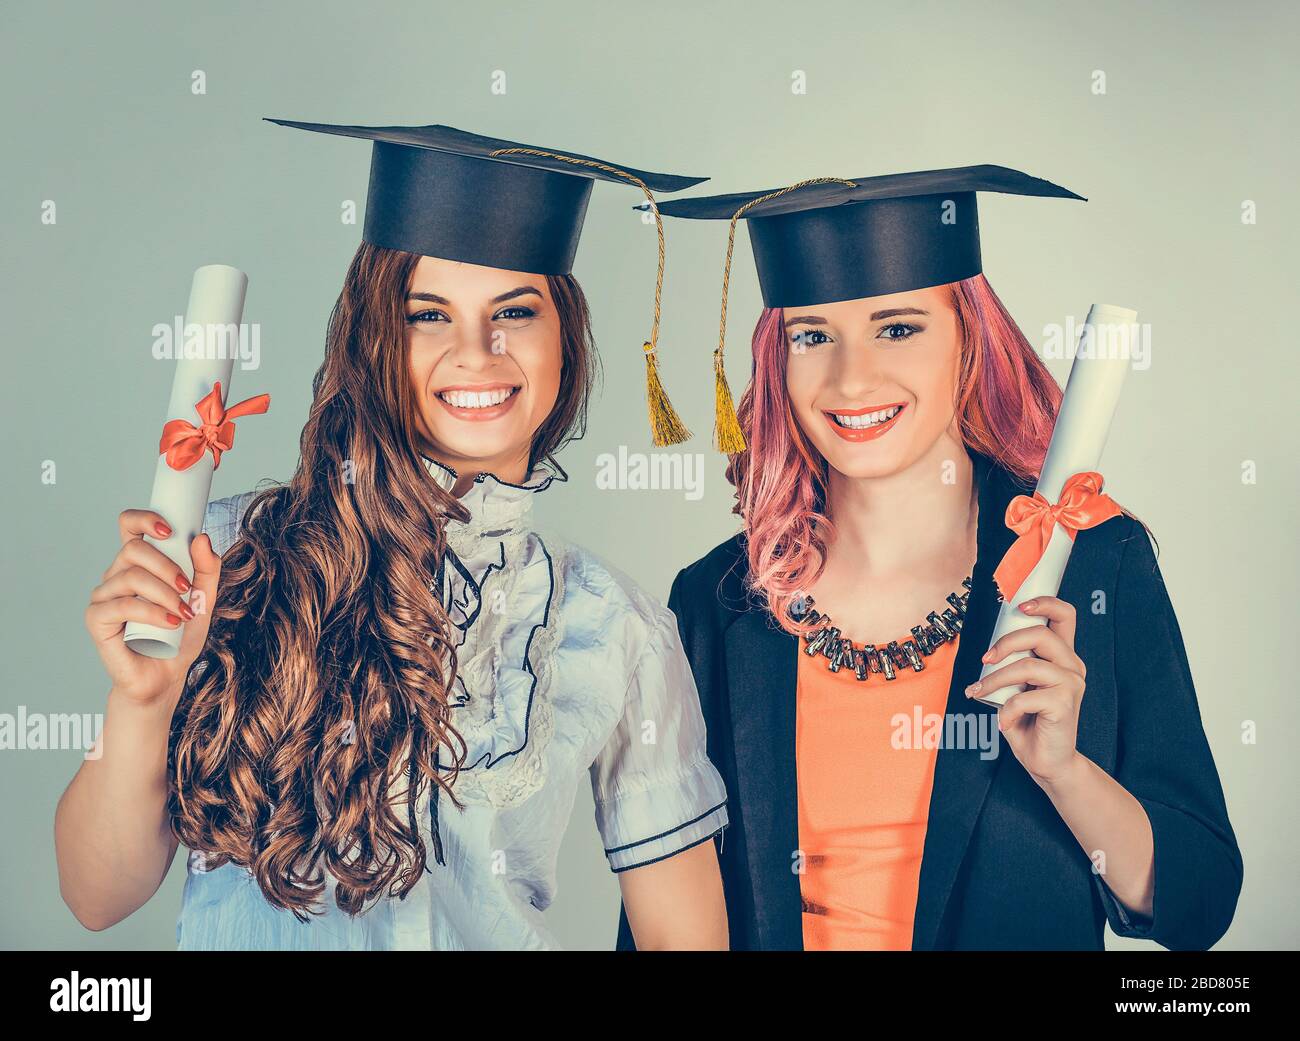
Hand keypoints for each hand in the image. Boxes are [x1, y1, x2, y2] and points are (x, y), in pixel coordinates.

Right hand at [85, 509, 222, 705]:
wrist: (166, 675)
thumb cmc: (181, 636)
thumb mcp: (204, 599)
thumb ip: (208, 569)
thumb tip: (201, 537)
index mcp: (139, 564)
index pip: (129, 526)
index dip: (144, 519)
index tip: (169, 530)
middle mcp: (117, 575)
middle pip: (133, 549)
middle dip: (167, 566)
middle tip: (186, 588)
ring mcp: (104, 596)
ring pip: (131, 576)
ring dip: (164, 594)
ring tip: (183, 614)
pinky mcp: (97, 619)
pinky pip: (123, 604)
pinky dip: (152, 612)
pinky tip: (171, 623)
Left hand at [966, 596, 1085, 786]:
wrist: (1047, 762)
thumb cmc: (1030, 722)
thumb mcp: (1017, 687)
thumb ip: (1013, 664)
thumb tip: (990, 650)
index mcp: (1062, 657)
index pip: (1065, 616)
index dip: (1044, 603)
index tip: (1019, 607)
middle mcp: (1072, 666)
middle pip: (1041, 634)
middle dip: (1006, 643)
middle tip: (985, 659)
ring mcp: (1071, 684)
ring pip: (1028, 666)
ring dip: (995, 680)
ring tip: (979, 693)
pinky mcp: (1065, 704)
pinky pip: (1025, 697)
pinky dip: (1006, 710)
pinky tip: (1003, 721)